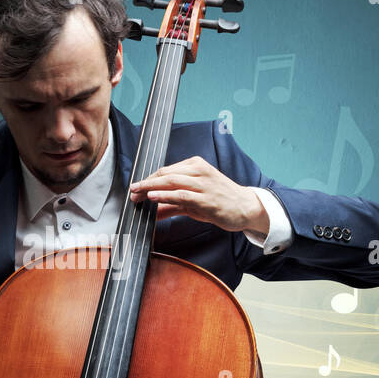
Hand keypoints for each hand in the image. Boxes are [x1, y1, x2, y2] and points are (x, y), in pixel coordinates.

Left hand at [128, 156, 268, 234]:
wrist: (246, 208)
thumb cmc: (220, 201)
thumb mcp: (194, 201)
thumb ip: (172, 205)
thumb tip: (153, 211)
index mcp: (196, 165)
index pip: (166, 169)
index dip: (148, 178)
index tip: (136, 188)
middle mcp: (199, 171)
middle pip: (165, 173)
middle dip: (145, 182)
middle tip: (132, 191)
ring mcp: (203, 184)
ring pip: (171, 181)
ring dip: (151, 188)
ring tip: (137, 194)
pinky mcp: (206, 199)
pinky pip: (181, 194)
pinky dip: (165, 195)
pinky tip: (153, 197)